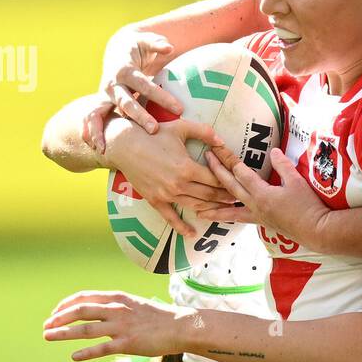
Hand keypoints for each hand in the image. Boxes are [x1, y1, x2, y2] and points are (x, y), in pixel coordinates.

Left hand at [43, 291, 186, 361]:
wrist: (181, 326)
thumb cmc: (159, 317)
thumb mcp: (134, 304)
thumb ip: (116, 306)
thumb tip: (98, 310)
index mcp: (117, 298)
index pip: (84, 297)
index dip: (65, 305)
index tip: (55, 313)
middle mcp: (117, 310)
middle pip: (80, 311)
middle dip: (58, 318)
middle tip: (46, 326)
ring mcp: (121, 327)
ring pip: (85, 330)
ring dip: (63, 333)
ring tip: (49, 337)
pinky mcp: (127, 343)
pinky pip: (101, 349)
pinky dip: (85, 352)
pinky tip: (74, 356)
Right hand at [96, 30, 182, 141]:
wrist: (116, 51)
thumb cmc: (136, 47)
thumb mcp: (146, 41)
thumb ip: (157, 43)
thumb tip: (169, 47)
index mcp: (125, 70)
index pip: (145, 85)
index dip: (161, 96)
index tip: (179, 109)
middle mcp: (112, 84)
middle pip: (126, 102)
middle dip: (139, 116)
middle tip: (154, 130)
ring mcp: (104, 95)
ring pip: (102, 113)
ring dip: (104, 130)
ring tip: (106, 148)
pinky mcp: (102, 104)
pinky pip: (93, 119)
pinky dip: (92, 133)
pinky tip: (98, 149)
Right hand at [106, 117, 235, 237]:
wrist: (124, 145)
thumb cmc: (153, 133)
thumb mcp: (181, 127)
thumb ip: (204, 132)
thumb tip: (222, 142)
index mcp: (187, 168)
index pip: (215, 179)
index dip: (228, 182)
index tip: (237, 184)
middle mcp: (179, 185)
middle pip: (209, 195)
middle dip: (224, 197)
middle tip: (237, 199)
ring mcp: (167, 195)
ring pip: (195, 206)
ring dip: (211, 210)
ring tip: (223, 210)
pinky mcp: (155, 200)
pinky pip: (171, 218)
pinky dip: (182, 227)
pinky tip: (192, 234)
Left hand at [199, 145, 329, 245]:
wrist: (315, 229)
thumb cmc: (308, 205)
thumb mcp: (297, 181)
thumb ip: (283, 166)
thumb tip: (273, 151)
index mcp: (262, 193)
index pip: (241, 172)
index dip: (228, 159)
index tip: (216, 149)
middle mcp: (255, 205)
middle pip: (230, 187)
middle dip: (216, 173)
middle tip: (204, 160)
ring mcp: (257, 216)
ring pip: (230, 211)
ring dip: (213, 209)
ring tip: (197, 210)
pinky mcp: (262, 223)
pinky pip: (240, 219)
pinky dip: (229, 218)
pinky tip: (222, 218)